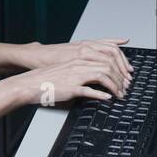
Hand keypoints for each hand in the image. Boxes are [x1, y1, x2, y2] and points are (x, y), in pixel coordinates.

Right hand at [8, 39, 131, 105]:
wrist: (30, 84)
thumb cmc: (47, 78)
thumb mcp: (67, 69)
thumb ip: (82, 70)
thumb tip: (97, 76)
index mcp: (79, 58)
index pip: (107, 58)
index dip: (120, 68)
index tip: (126, 77)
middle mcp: (79, 64)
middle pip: (108, 66)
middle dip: (121, 78)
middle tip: (126, 87)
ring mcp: (75, 75)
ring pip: (102, 75)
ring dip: (115, 86)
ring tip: (120, 94)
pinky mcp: (70, 87)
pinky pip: (89, 90)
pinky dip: (101, 94)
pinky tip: (107, 98)